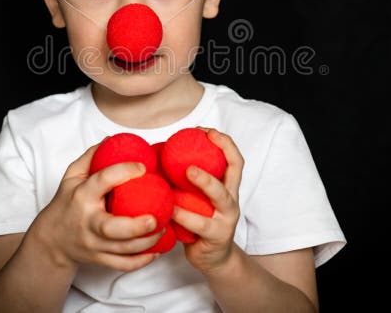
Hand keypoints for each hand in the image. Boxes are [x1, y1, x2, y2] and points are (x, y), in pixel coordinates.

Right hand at [30, 141, 165, 272]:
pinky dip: (141, 261)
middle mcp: (88, 222)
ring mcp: (93, 244)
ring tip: (163, 228)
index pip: (102, 181)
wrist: (51, 240)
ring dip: (146, 243)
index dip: (123, 172)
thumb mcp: (72, 176)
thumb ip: (90, 157)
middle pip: (111, 228)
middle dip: (135, 226)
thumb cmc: (66, 203)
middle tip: (155, 217)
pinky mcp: (100, 259)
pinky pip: (123, 265)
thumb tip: (112, 140)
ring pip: (122, 250)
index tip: (143, 167)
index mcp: (82, 196)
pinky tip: (156, 250)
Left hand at [171, 127, 244, 274]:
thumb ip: (186, 181)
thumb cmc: (199, 222)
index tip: (206, 131)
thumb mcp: (197, 199)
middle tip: (202, 138)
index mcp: (228, 187)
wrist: (212, 259)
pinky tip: (168, 209)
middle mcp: (231, 200)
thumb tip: (156, 152)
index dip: (224, 141)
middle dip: (221, 151)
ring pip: (220, 196)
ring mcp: (226, 218)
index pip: (234, 159)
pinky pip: (199, 223)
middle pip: (234, 170)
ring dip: (204, 181)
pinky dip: (182, 215)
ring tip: (188, 171)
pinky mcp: (216, 236)